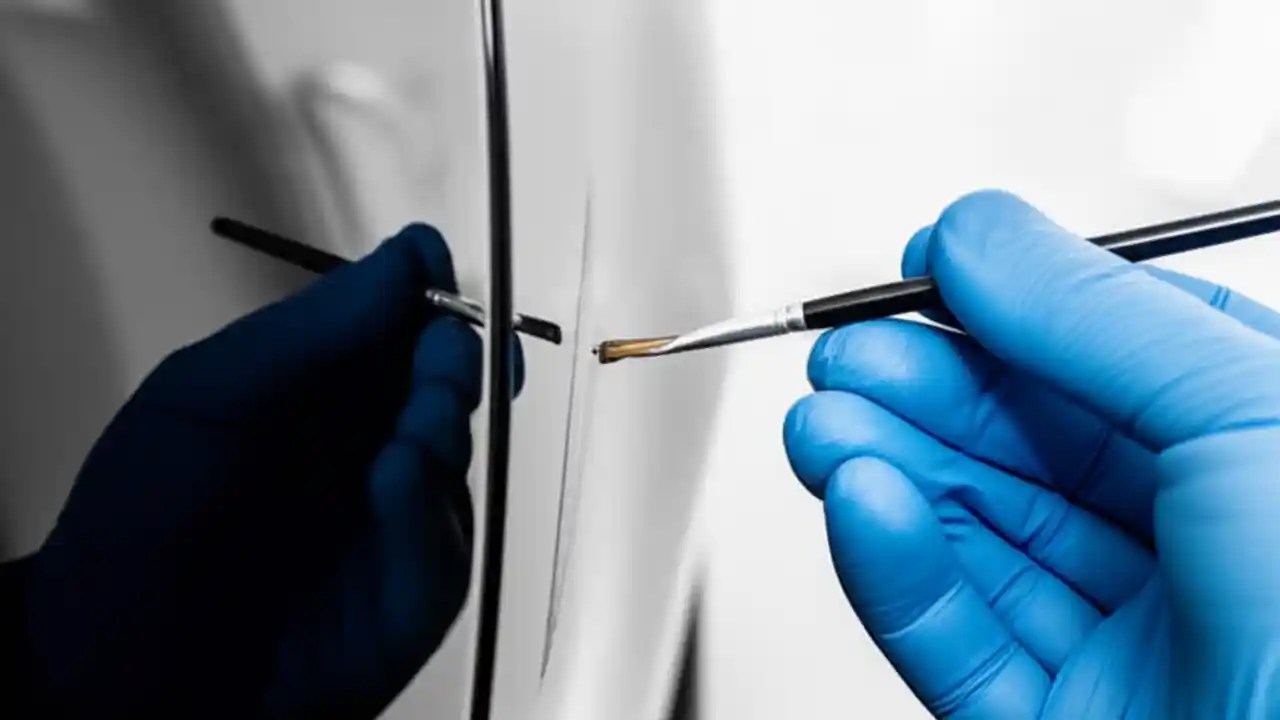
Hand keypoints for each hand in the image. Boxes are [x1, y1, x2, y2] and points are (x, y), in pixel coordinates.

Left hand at [5, 225, 514, 717]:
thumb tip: (403, 261)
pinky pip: (444, 543)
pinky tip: (392, 480)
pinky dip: (426, 508)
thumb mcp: (209, 394)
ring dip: (442, 425)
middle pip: (442, 381)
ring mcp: (393, 519)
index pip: (395, 324)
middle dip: (451, 356)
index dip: (424, 292)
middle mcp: (361, 446)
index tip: (434, 265)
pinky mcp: (413, 593)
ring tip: (412, 420)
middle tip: (440, 347)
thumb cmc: (136, 522)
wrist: (115, 663)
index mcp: (315, 391)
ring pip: (455, 455)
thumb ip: (311, 328)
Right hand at [784, 191, 1279, 717]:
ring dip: (889, 471)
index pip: (1120, 360)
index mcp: (1266, 464)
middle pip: (1031, 452)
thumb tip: (975, 235)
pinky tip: (860, 503)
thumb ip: (1099, 317)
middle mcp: (1203, 555)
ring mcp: (1127, 648)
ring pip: (980, 541)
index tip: (925, 269)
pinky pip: (955, 640)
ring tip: (824, 423)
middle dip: (926, 392)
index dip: (1014, 308)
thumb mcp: (1248, 418)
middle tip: (847, 353)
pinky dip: (895, 567)